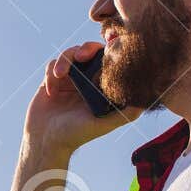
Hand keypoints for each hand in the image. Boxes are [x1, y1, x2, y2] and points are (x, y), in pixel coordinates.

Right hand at [23, 41, 140, 154]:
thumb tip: (145, 102)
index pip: (109, 62)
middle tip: (82, 55)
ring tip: (59, 75)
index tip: (107, 49)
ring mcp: (70, 79)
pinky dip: (51, 73)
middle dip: (86, 48)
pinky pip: (53, 64)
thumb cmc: (75, 135)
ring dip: (64, 60)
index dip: (109, 51)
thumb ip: (124, 114)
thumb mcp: (102, 125)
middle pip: (90, 51)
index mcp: (101, 88)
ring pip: (70, 54)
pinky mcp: (53, 80)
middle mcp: (87, 81)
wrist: (44, 141)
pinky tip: (50, 91)